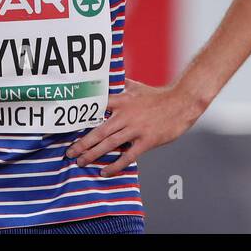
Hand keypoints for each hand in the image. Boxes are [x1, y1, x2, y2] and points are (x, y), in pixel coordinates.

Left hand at [66, 79, 202, 176]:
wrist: (182, 102)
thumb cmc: (159, 96)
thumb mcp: (138, 87)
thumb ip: (121, 85)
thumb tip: (109, 79)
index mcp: (122, 101)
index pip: (97, 109)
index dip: (81, 118)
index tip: (68, 127)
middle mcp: (126, 115)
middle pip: (99, 131)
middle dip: (82, 143)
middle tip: (69, 152)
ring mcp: (136, 128)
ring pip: (109, 144)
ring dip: (93, 155)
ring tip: (81, 162)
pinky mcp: (146, 140)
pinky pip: (127, 156)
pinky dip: (115, 165)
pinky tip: (105, 171)